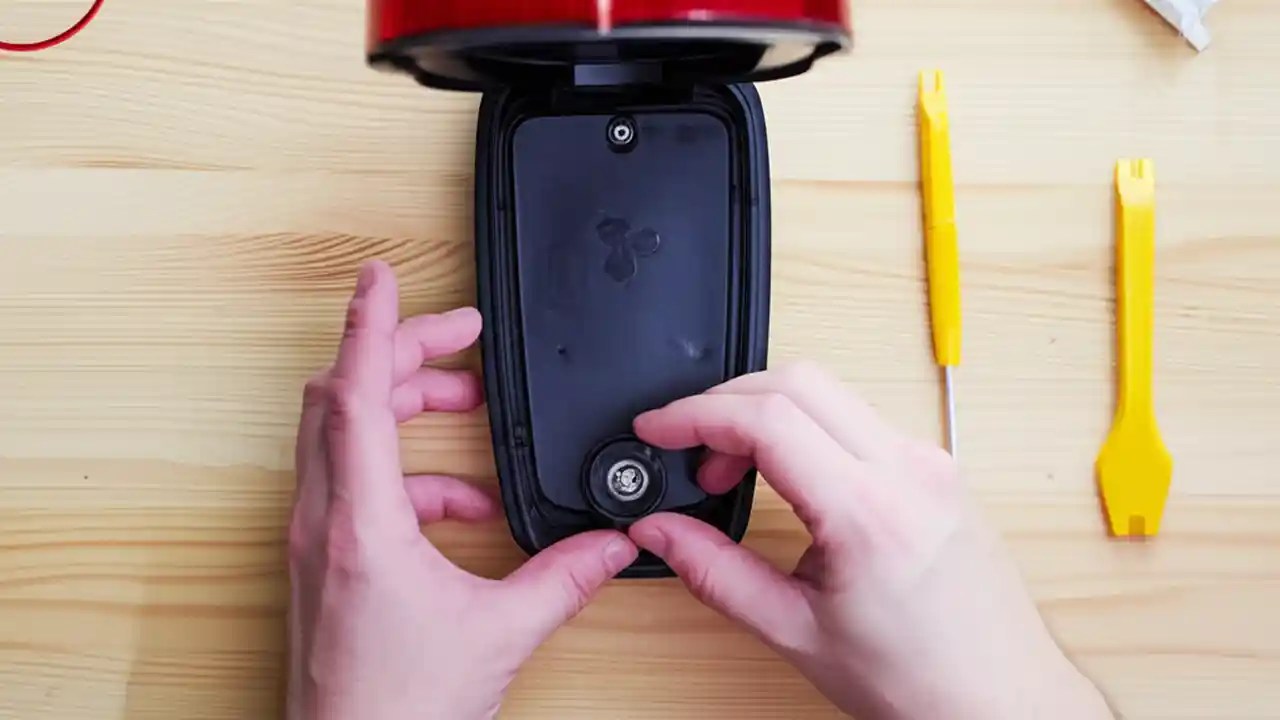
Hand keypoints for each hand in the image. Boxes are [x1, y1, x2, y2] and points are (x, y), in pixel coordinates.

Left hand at [287, 261, 637, 719]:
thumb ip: (563, 578)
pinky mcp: (324, 563)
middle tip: (455, 335)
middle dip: (400, 352)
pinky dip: (405, 473)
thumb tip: (611, 544)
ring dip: (399, 405)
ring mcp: (316, 542)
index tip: (379, 276)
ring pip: (340, 436)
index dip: (371, 324)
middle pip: (342, 398)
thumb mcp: (498, 634)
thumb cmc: (396, 711)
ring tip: (461, 404)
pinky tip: (457, 504)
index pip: (355, 393)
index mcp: (362, 523)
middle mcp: (325, 522)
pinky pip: (353, 485)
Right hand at [628, 363, 1112, 719]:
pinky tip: (785, 472)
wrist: (1003, 700)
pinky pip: (858, 416)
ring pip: (829, 391)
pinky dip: (805, 427)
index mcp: (871, 513)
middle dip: (725, 402)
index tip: (658, 428)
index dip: (695, 414)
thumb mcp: (797, 632)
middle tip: (689, 450)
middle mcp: (910, 471)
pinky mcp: (938, 467)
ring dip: (766, 412)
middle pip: (797, 381)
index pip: (768, 419)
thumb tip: (660, 532)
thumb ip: (716, 573)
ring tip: (734, 470)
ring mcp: (931, 462)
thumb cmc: (923, 679)